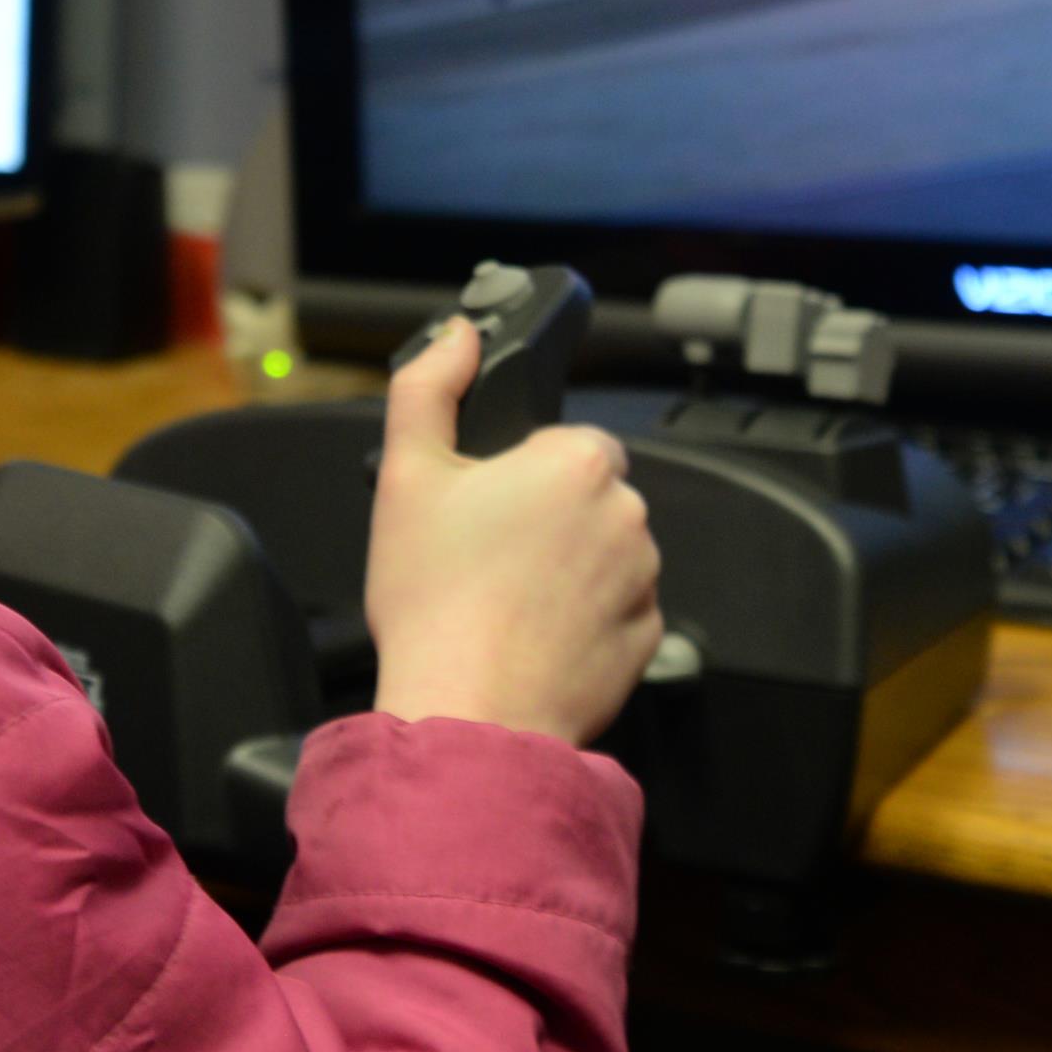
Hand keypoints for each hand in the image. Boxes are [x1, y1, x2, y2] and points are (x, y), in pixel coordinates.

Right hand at [364, 317, 664, 743]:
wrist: (467, 713)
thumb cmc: (435, 604)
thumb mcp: (405, 474)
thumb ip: (428, 388)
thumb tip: (456, 338)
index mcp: (575, 460)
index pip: (563, 443)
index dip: (518, 475)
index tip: (484, 511)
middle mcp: (625, 513)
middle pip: (584, 499)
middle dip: (543, 521)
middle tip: (484, 560)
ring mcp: (642, 579)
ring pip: (602, 556)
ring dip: (565, 571)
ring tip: (503, 605)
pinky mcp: (646, 638)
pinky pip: (615, 613)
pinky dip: (582, 622)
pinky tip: (530, 638)